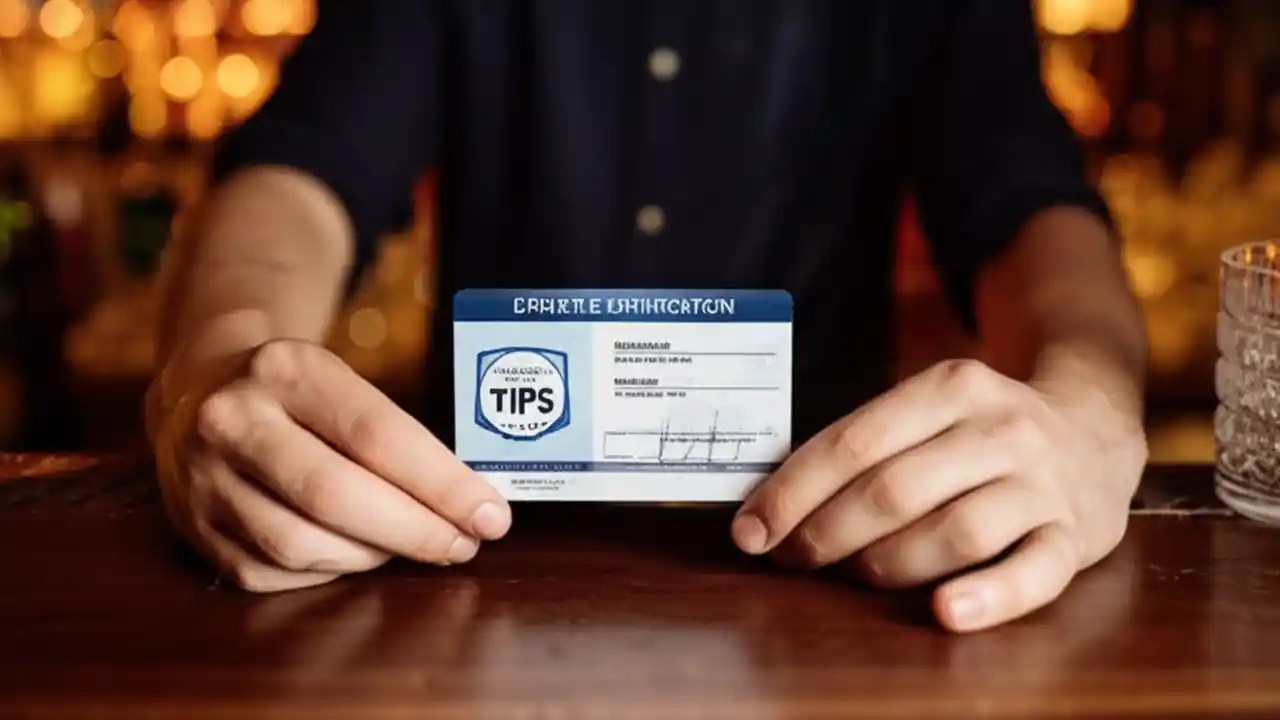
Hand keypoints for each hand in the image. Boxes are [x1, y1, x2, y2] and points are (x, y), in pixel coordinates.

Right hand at [147, 338, 511, 591]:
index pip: (377, 434)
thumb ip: (396, 436)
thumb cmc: (298, 395)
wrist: (198, 394)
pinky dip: (327, 571)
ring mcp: (204, 479)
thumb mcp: (339, 382)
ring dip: (372, 556)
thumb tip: (472, 506)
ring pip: (303, 544)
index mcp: (285, 370)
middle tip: (463, 545)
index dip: (442, 484)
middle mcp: (234, 420)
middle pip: (337, 495)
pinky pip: (275, 572)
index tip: (491, 515)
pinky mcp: (194, 530)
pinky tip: (354, 552)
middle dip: (416, 530)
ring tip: (409, 544)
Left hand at [731, 359, 1145, 631]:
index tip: (751, 531)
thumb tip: (772, 507)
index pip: (853, 443)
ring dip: (885, 564)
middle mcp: (1000, 427)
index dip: (793, 492)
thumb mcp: (929, 410)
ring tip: (852, 577)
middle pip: (894, 489)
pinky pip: (1034, 572)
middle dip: (826, 533)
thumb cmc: (979, 432)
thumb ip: (864, 446)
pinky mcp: (1077, 534)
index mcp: (951, 386)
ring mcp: (1042, 481)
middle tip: (791, 560)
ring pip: (952, 530)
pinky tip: (945, 613)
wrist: (1095, 426)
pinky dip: (988, 597)